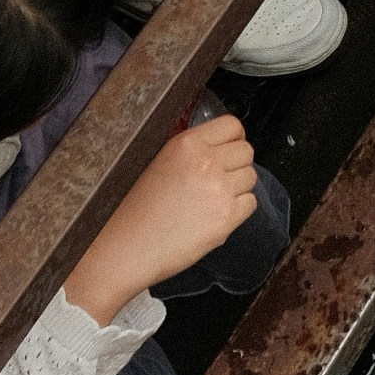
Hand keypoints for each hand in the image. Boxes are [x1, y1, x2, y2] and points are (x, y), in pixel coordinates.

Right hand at [74, 113, 260, 316]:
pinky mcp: (225, 220)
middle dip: (236, 163)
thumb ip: (190, 152)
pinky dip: (239, 210)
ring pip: (251, 177)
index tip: (228, 148)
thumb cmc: (133, 211)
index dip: (233, 138)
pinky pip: (250, 204)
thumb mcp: (157, 163)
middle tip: (219, 178)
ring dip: (238, 187)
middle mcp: (206, 163)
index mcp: (186, 144)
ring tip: (211, 200)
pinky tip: (215, 215)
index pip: (233, 125)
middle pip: (246, 151)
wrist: (124, 249)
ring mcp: (218, 191)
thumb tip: (217, 147)